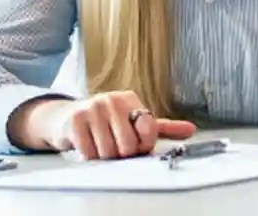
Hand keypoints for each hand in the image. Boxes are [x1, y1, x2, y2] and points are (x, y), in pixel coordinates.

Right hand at [8, 91, 196, 158]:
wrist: (66, 118)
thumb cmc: (105, 122)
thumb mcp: (133, 122)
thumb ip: (161, 128)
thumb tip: (191, 130)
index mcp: (131, 100)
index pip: (149, 129)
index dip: (143, 144)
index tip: (136, 144)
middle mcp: (113, 100)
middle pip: (128, 146)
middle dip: (123, 154)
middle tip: (115, 148)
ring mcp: (93, 107)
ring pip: (109, 152)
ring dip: (105, 158)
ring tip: (101, 146)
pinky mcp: (75, 120)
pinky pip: (89, 153)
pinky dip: (89, 157)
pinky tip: (88, 146)